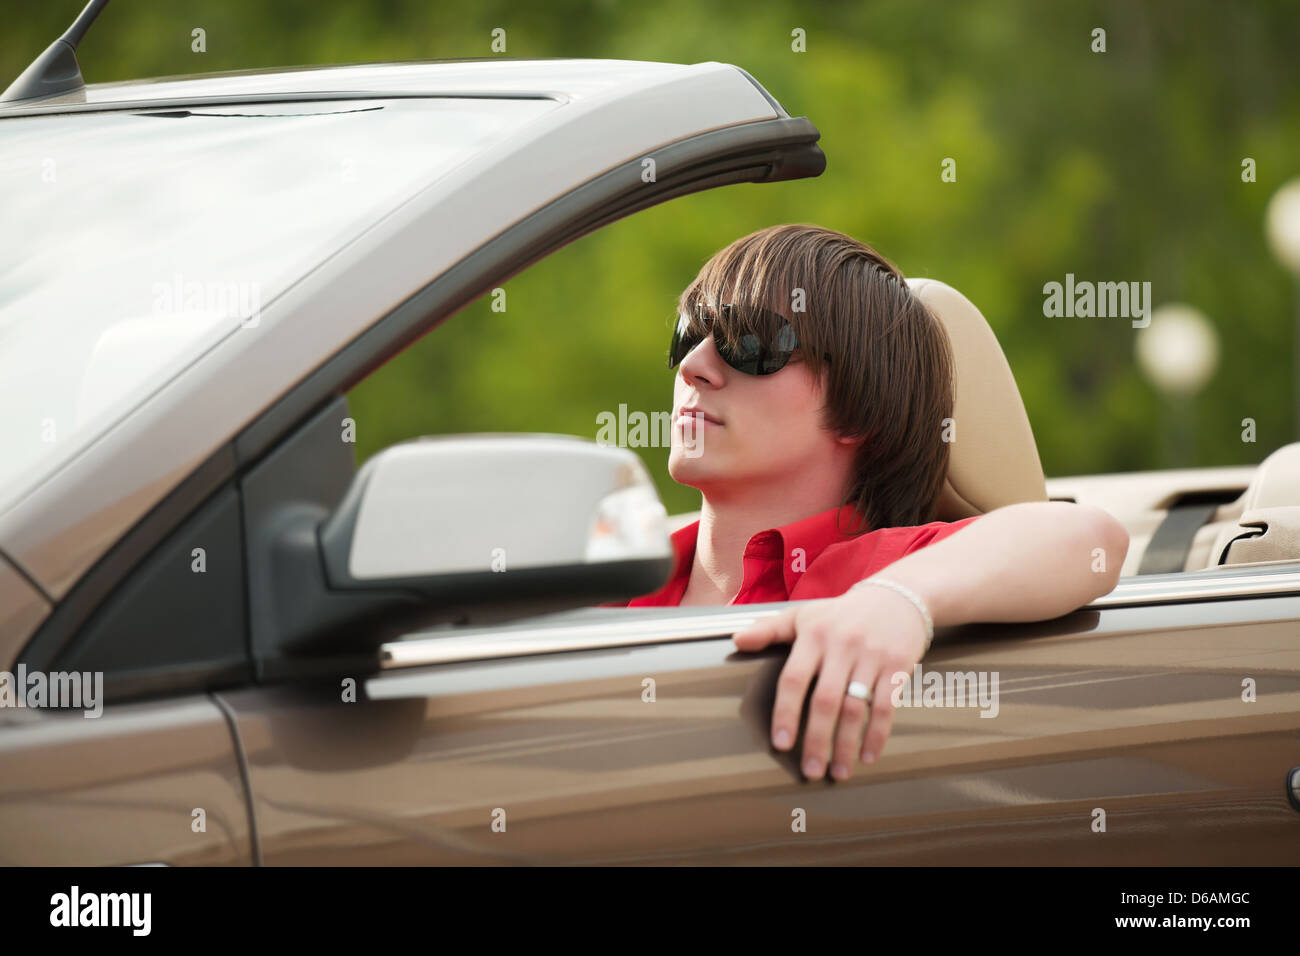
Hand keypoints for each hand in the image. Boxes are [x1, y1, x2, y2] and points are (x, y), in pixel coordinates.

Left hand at [731, 584, 928, 780]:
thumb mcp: (804, 615)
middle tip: (810, 771)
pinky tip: (868, 756)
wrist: (897, 597)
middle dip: (817, 740)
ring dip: (846, 745)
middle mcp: (841, 645)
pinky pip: (887, 706)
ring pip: (856, 708)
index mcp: (814, 635)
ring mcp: (871, 656)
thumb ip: (769, 629)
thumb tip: (737, 641)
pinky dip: (877, 735)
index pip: (794, 678)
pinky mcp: (898, 665)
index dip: (786, 713)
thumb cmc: (841, 614)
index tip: (781, 744)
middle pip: (825, 700)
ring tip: (838, 772)